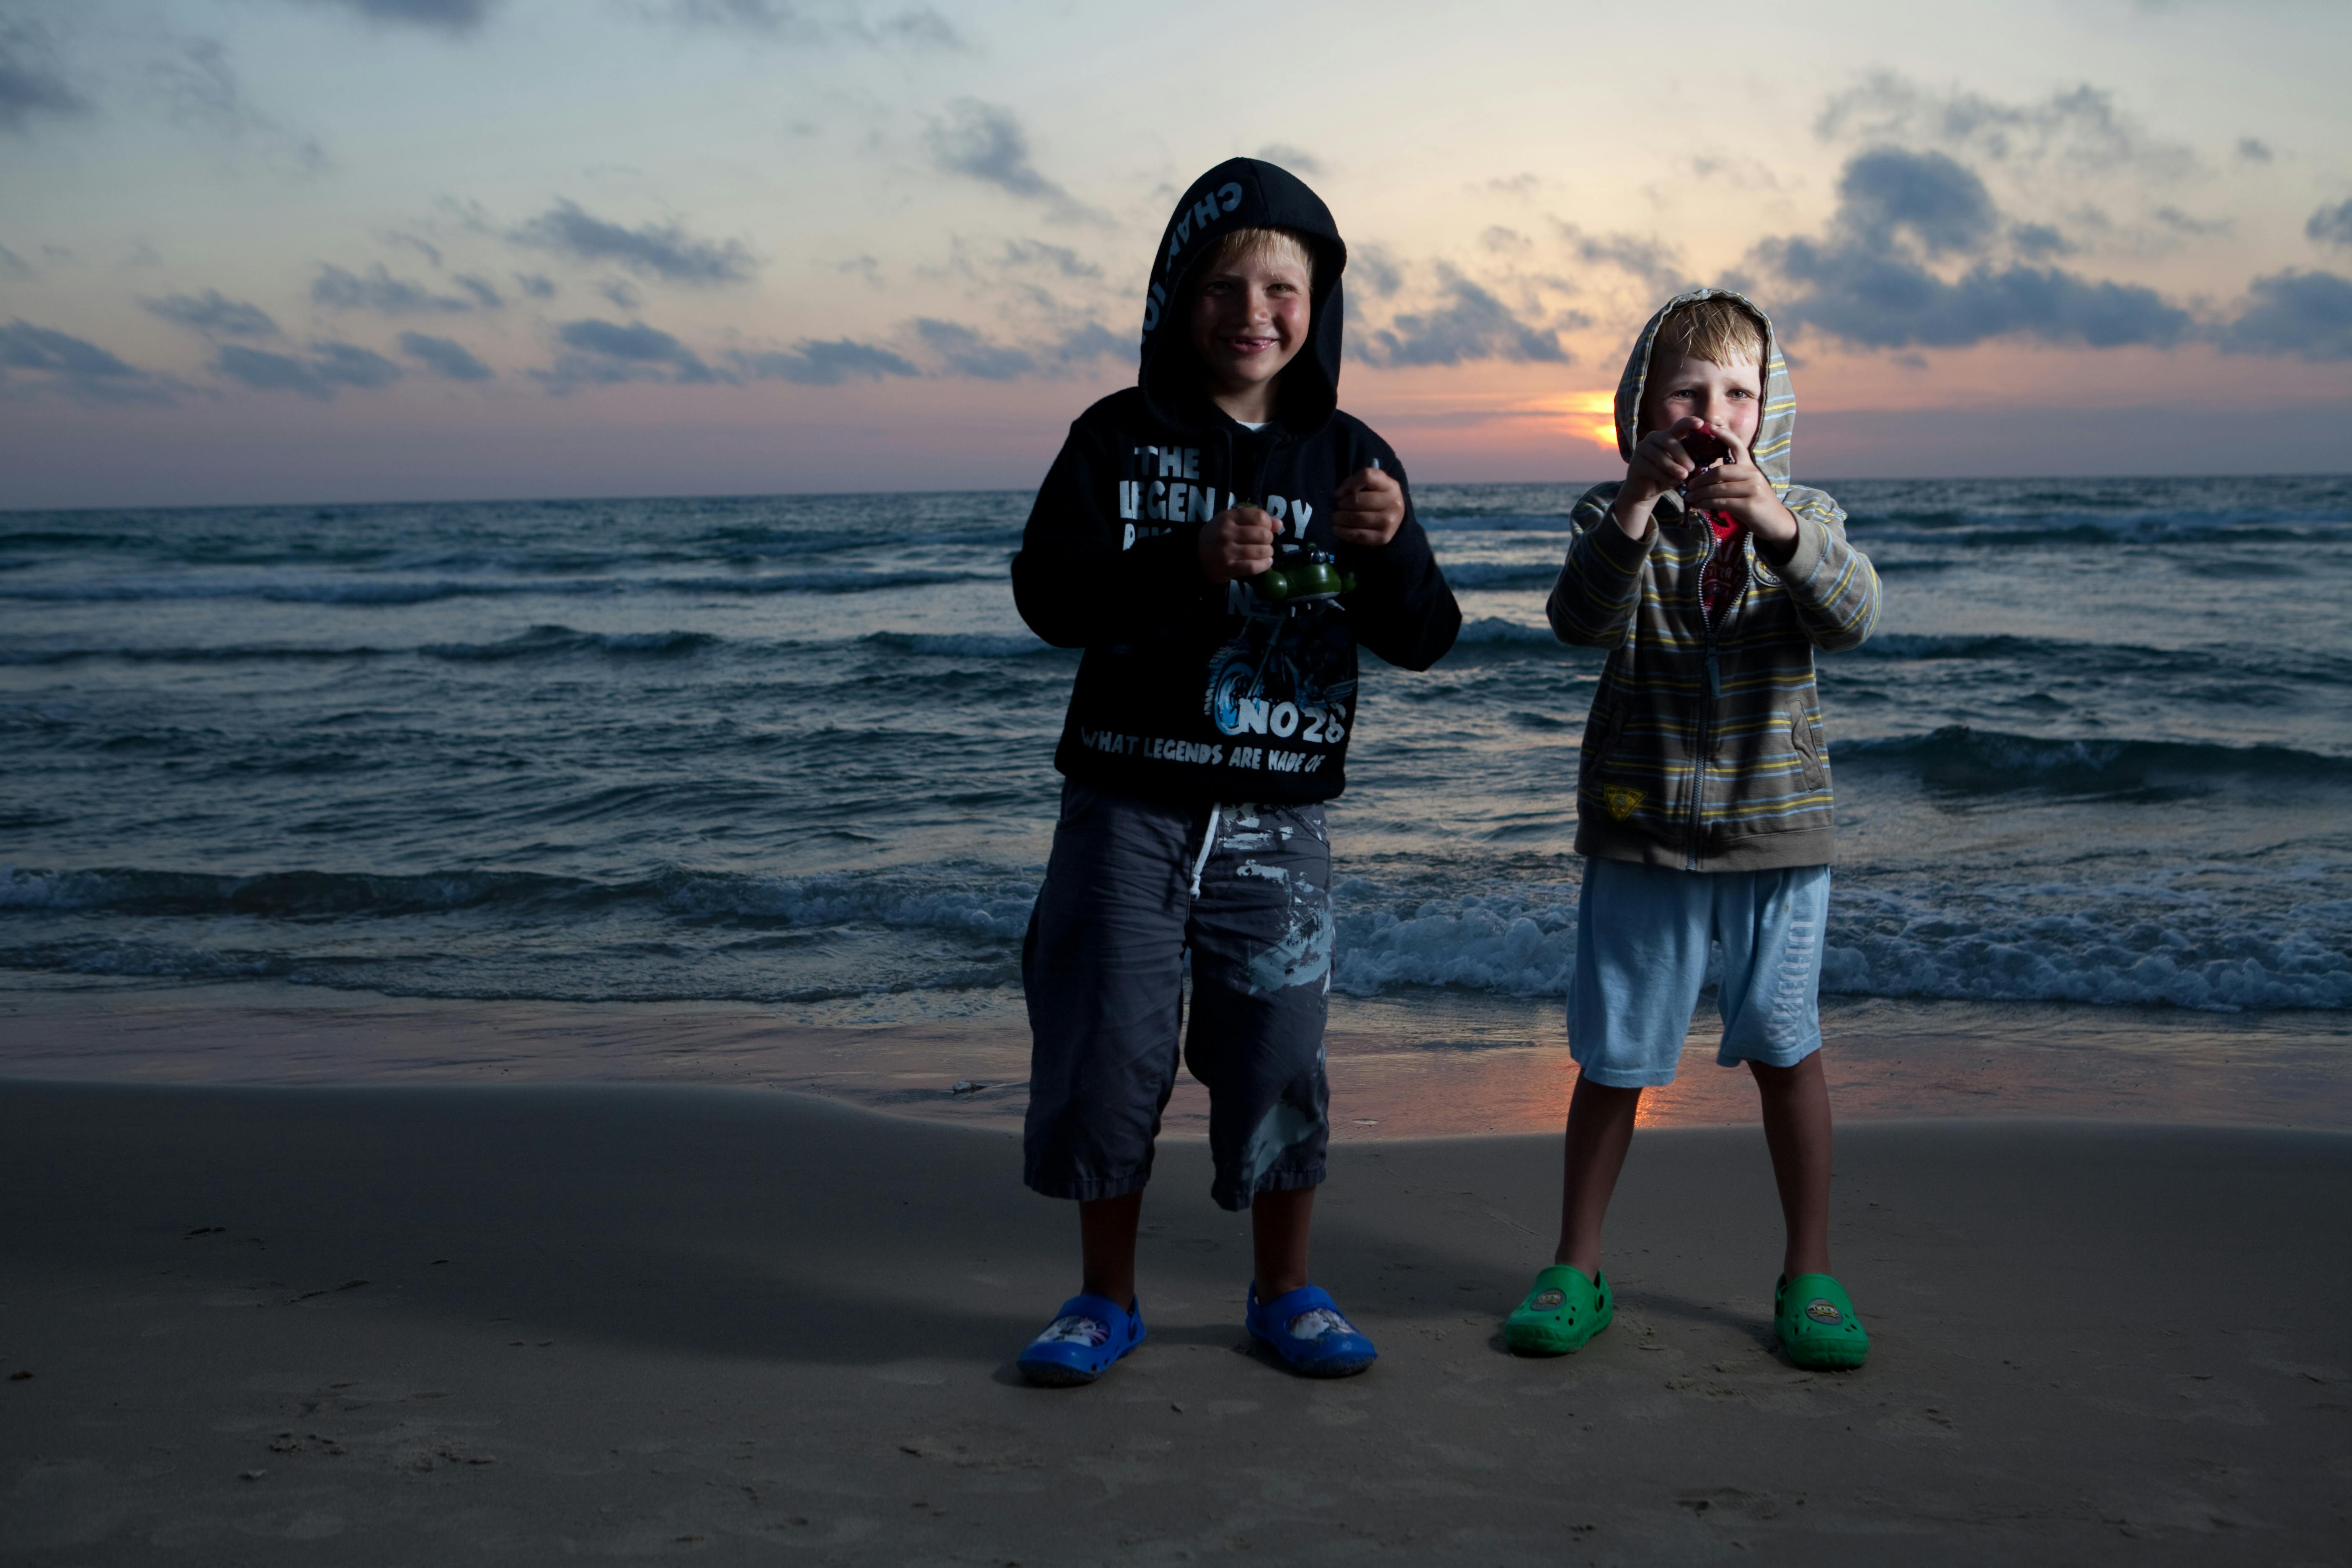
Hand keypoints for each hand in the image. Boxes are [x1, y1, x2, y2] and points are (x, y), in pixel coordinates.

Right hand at [1199, 505, 1276, 581]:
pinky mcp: (1227, 568)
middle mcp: (1226, 533)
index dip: (1268, 523)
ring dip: (1268, 552)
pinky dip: (1264, 565)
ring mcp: (1226, 551)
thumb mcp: (1231, 522)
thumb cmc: (1217, 536)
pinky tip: (1266, 563)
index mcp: (1228, 517)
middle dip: (1269, 539)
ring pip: (1259, 551)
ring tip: (1266, 553)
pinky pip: (1252, 567)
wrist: (1195, 556)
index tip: (1266, 528)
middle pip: (1262, 534)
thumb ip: (1254, 520)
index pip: (1259, 516)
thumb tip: (1279, 524)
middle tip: (1265, 543)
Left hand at [1332, 464, 1404, 547]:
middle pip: (1357, 500)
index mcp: (1391, 486)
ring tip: (1336, 517)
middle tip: (1338, 507)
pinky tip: (1336, 529)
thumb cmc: (1377, 498)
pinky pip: (1358, 535)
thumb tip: (1339, 494)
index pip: (1367, 477)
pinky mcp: (1383, 538)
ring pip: (1356, 518)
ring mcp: (1389, 522)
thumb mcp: (1371, 484)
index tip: (1340, 492)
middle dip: (1342, 504)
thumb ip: (1355, 481)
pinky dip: (1343, 532)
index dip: (1349, 483)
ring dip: (1339, 518)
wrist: (1394, 520)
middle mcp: (1393, 503)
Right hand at [1610, 416, 1714, 538]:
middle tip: (1692, 467)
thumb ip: (1690, 459)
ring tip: (1684, 477)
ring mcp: (1642, 449)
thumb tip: (1711, 458)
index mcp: (1667, 435)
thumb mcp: (1680, 465)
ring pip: (1660, 456)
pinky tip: (1673, 483)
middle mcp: (1653, 438)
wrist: (1645, 490)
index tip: (1700, 424)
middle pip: (1668, 440)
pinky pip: (1652, 469)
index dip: (1689, 423)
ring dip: (1673, 467)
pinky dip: (1664, 477)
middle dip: (1681, 454)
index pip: (1679, 425)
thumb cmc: (1667, 475)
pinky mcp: (1636, 464)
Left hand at [1683, 428, 1798, 557]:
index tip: (1711, 427)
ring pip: (1718, 488)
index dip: (1724, 435)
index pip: (1737, 446)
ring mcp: (1752, 489)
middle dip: (1700, 479)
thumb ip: (1729, 479)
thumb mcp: (1745, 486)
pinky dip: (1706, 503)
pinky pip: (1721, 502)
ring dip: (1700, 494)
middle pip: (1720, 471)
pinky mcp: (1749, 505)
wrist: (1775, 522)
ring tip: (1688, 497)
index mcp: (1750, 467)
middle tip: (1688, 486)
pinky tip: (1698, 506)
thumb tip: (1702, 479)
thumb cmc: (1755, 503)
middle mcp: (1752, 475)